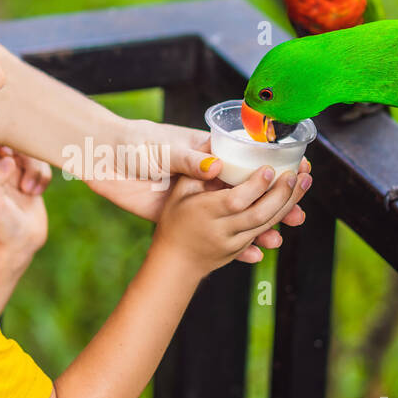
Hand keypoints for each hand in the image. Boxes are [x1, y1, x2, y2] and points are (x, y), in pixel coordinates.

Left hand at [0, 141, 47, 255]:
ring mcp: (14, 172)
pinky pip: (42, 164)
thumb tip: (8, 158)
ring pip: (30, 152)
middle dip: (22, 155)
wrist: (17, 246)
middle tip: (20, 176)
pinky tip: (36, 193)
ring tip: (28, 191)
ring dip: (34, 169)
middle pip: (13, 140)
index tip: (7, 154)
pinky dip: (43, 176)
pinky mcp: (30, 178)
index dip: (1, 139)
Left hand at [85, 117, 308, 262]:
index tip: (294, 184)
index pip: (248, 163)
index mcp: (208, 151)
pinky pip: (210, 230)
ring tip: (276, 241)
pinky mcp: (179, 214)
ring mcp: (195, 196)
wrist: (100, 158)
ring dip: (256, 228)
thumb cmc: (134, 142)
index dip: (272, 176)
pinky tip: (248, 256)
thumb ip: (191, 159)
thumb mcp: (164, 148)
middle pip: (247, 192)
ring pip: (232, 215)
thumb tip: (217, 167)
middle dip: (273, 205)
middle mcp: (206, 174)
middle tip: (297, 219)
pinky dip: (229, 243)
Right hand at [150, 163, 311, 278]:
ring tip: (305, 182)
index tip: (269, 168)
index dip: (255, 186)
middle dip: (282, 194)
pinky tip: (293, 203)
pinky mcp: (240, 249)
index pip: (235, 200)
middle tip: (297, 173)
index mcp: (205, 212)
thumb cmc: (175, 221)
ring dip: (288, 204)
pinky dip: (280, 217)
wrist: (175, 262)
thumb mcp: (179, 192)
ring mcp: (233, 243)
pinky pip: (264, 233)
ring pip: (266, 225)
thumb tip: (217, 150)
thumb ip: (197, 170)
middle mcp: (221, 231)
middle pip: (258, 215)